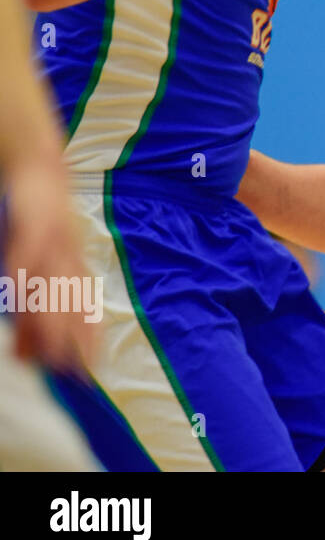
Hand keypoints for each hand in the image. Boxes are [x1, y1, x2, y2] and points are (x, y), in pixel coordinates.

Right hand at [4, 162, 96, 371]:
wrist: (41, 169)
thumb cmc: (39, 222)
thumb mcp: (40, 261)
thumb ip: (35, 304)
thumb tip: (26, 352)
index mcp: (73, 266)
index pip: (83, 309)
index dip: (87, 339)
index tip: (91, 370)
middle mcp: (68, 256)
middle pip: (70, 302)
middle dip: (70, 336)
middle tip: (69, 368)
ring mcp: (52, 239)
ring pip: (50, 280)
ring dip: (48, 310)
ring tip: (48, 340)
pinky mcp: (32, 221)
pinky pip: (27, 248)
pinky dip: (23, 267)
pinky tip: (17, 287)